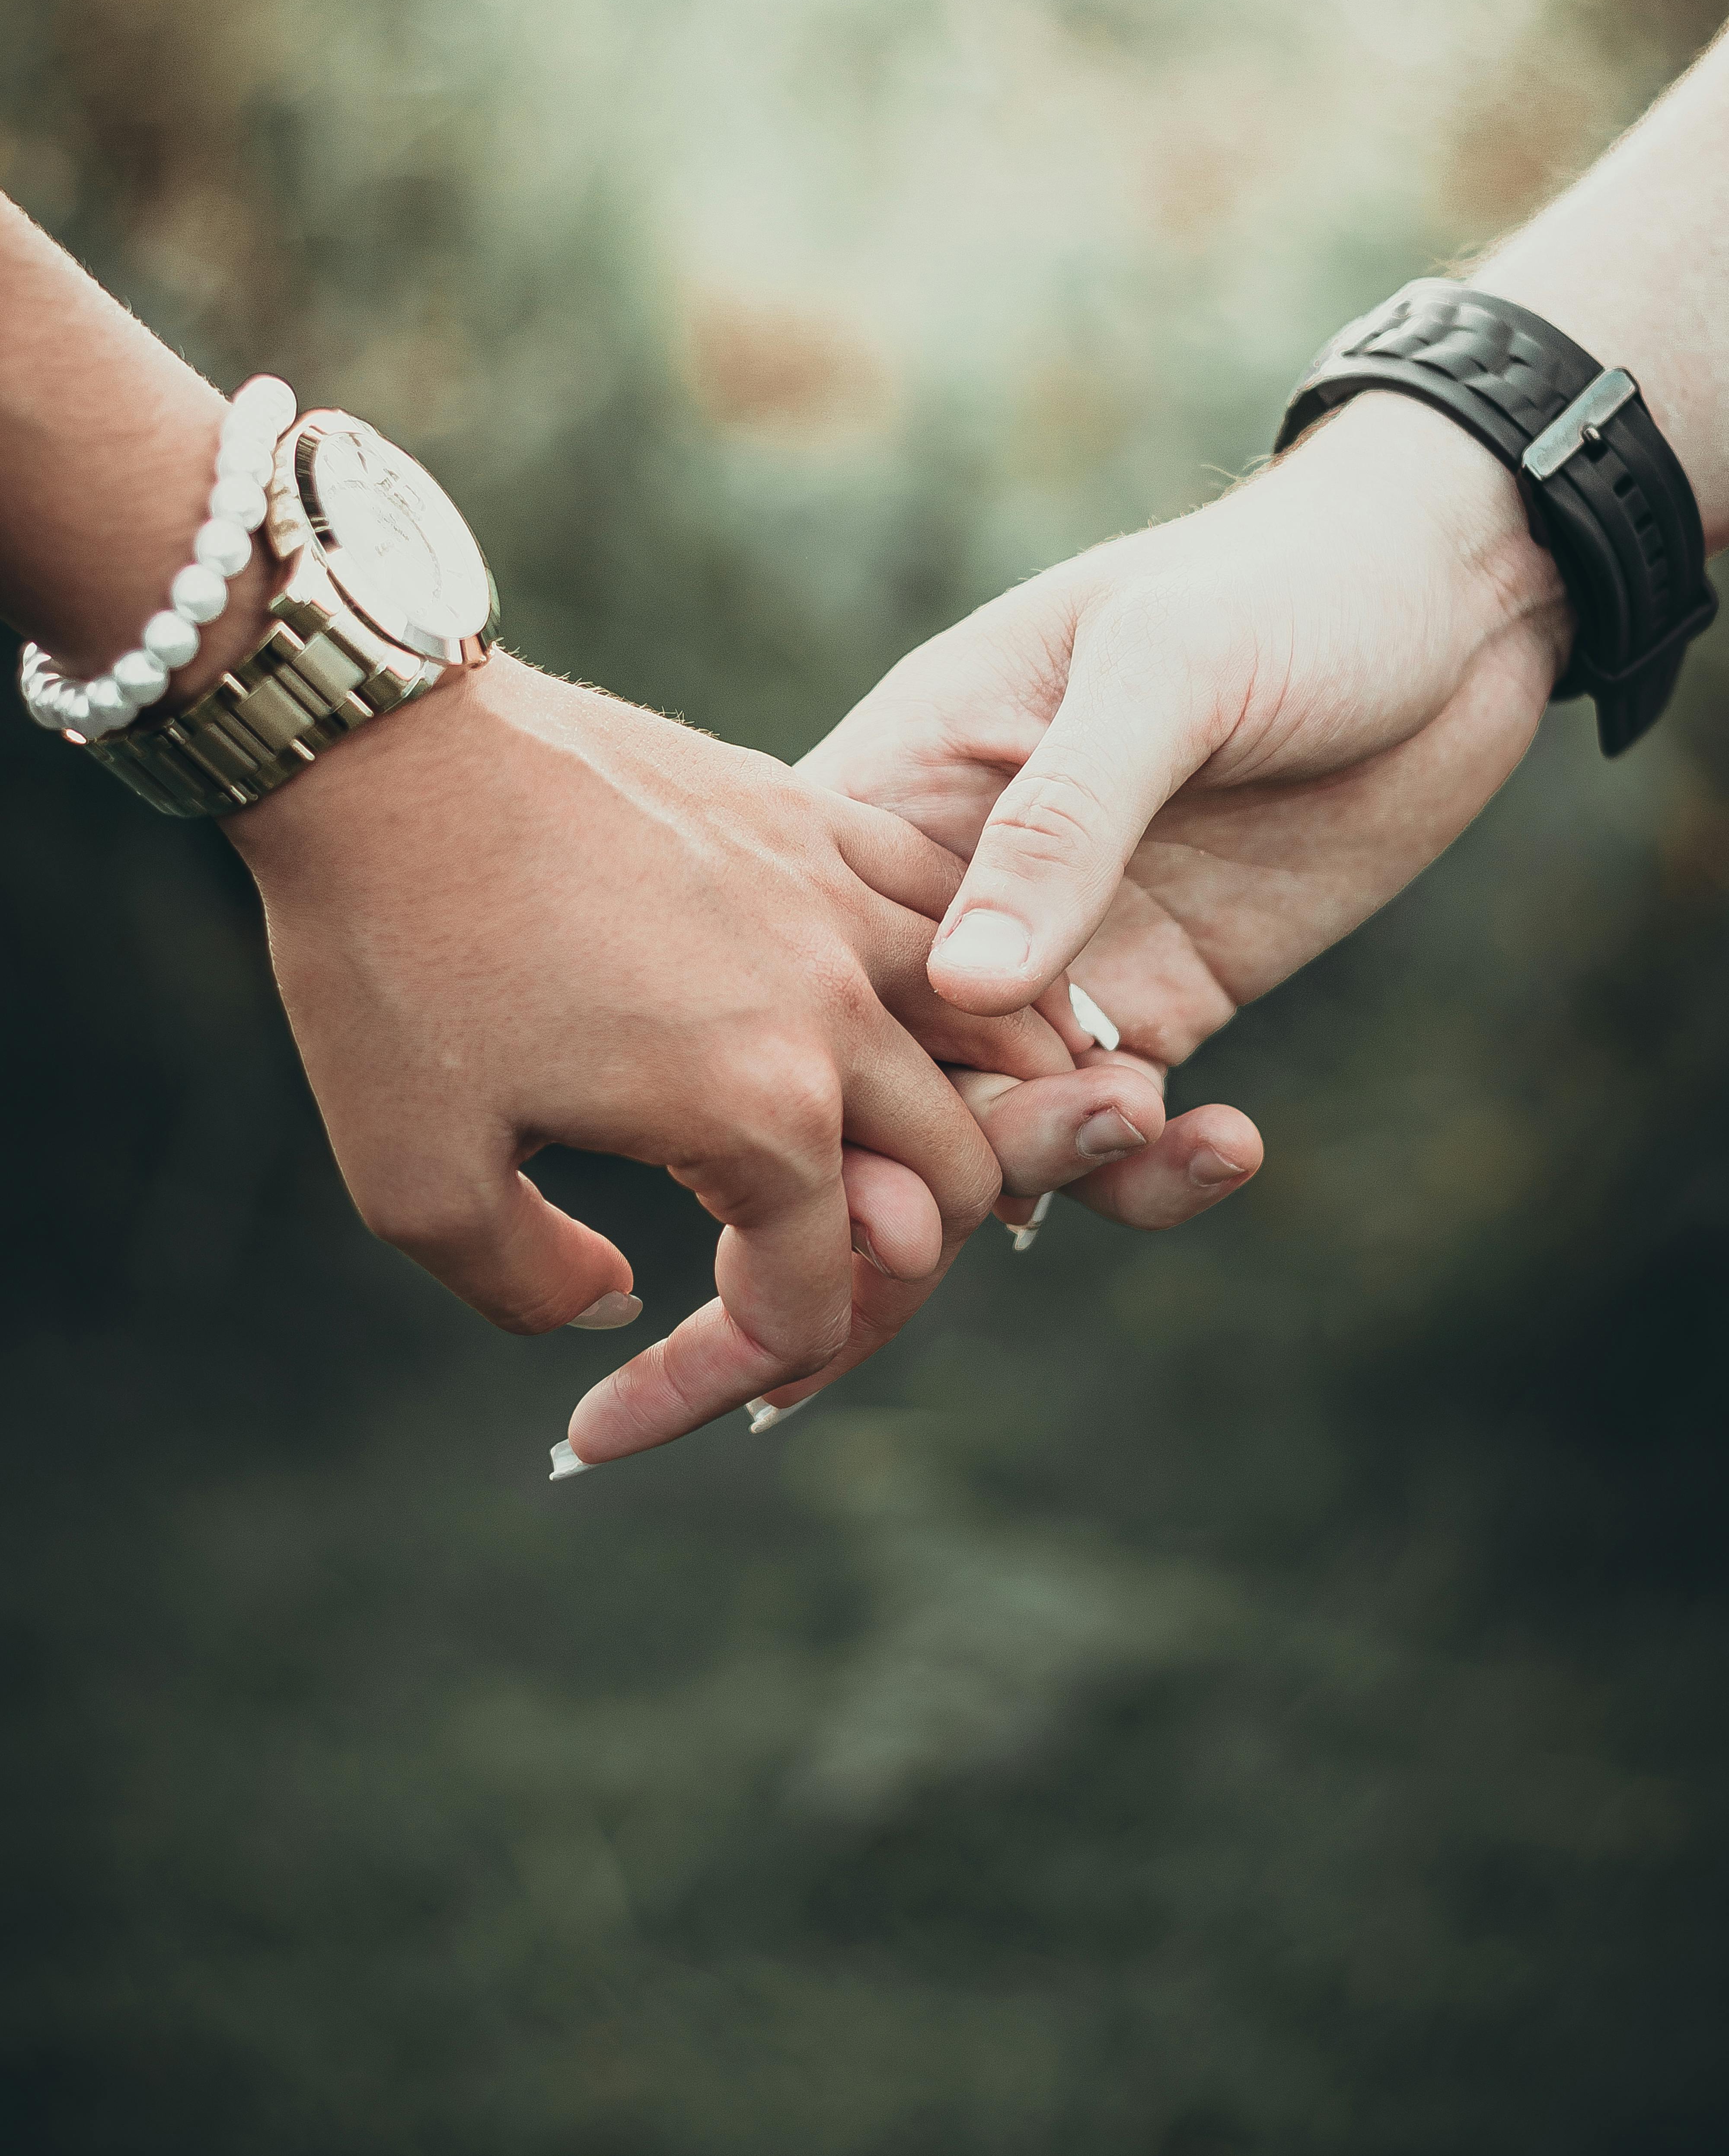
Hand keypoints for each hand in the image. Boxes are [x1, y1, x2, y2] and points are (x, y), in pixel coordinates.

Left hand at [227, 653, 1080, 1461]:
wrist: (381, 749)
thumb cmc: (386, 959)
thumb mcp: (416, 1181)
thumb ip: (529, 1285)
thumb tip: (615, 1303)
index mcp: (754, 1107)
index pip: (811, 1296)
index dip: (731, 1375)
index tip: (620, 1406)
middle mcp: (832, 1004)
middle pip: (952, 1182)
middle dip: (891, 1273)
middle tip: (796, 1292)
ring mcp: (834, 895)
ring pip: (1004, 1035)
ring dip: (985, 1123)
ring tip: (919, 1170)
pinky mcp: (810, 814)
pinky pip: (949, 903)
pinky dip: (980, 977)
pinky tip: (940, 1007)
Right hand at [800, 395, 1571, 1102]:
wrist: (1451, 599)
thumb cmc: (1288, 583)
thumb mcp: (1166, 665)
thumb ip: (1064, 820)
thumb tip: (962, 983)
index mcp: (909, 775)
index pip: (808, 935)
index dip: (809, 1048)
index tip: (856, 1136)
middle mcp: (960, 883)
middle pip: (881, 1060)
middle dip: (916, 1151)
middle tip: (994, 1194)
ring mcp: (1061, 954)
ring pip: (994, 1115)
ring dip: (1051, 1159)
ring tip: (1139, 1121)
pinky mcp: (1161, 999)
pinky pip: (1122, 1127)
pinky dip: (1154, 1169)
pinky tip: (1227, 1143)